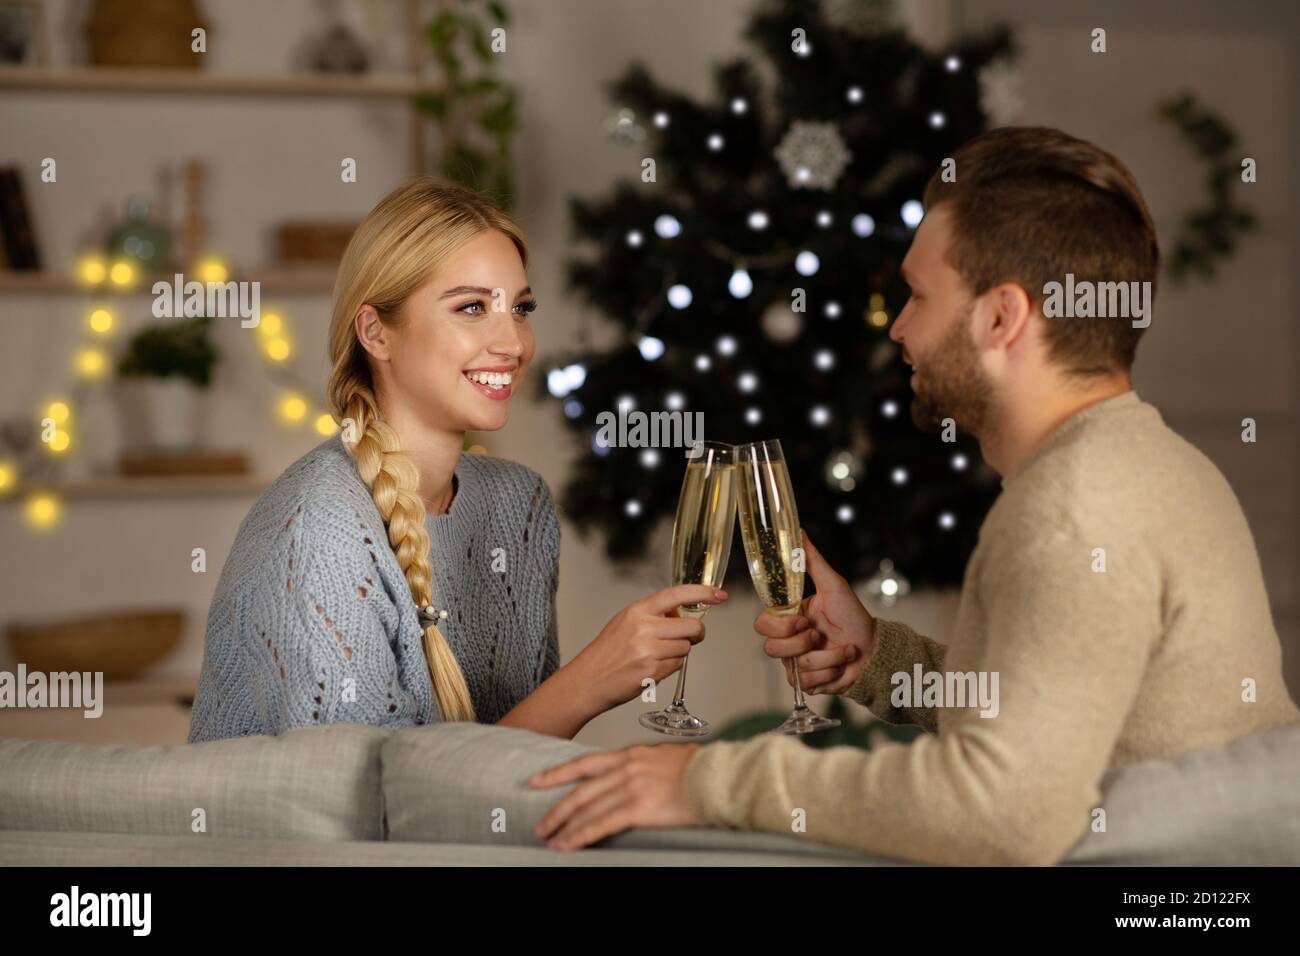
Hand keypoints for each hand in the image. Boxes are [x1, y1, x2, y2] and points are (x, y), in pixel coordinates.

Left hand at [530, 743, 699, 849]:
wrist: (720, 776)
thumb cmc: (703, 770)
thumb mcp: (667, 758)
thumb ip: (645, 767)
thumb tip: (636, 779)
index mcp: (632, 754)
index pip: (586, 763)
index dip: (558, 773)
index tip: (538, 780)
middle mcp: (626, 768)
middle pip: (580, 790)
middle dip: (557, 809)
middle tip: (541, 824)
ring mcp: (630, 787)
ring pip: (586, 809)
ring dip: (565, 827)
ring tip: (550, 840)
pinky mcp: (638, 808)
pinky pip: (600, 824)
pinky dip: (580, 836)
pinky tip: (569, 844)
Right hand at [570, 585, 727, 712]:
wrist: (588, 680)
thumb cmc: (607, 651)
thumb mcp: (625, 622)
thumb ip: (653, 615)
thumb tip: (682, 614)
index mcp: (638, 610)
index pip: (677, 595)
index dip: (702, 593)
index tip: (720, 595)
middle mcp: (644, 628)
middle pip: (692, 627)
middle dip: (695, 634)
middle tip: (687, 638)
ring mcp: (649, 651)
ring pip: (686, 648)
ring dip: (678, 653)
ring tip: (656, 656)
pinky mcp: (652, 671)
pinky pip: (677, 666)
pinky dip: (670, 667)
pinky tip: (651, 667)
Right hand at [756, 530, 875, 694]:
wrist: (875, 650)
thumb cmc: (854, 616)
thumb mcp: (833, 585)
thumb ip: (812, 561)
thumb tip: (799, 532)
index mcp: (789, 618)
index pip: (762, 624)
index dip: (781, 625)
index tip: (804, 619)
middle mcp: (789, 641)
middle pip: (771, 648)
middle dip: (801, 643)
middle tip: (820, 636)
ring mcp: (796, 664)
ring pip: (794, 667)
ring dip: (826, 657)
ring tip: (843, 650)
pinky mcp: (807, 683)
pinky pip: (807, 682)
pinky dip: (830, 672)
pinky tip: (841, 666)